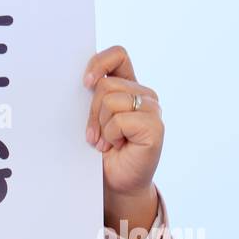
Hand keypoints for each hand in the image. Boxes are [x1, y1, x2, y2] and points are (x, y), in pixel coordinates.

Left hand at [83, 46, 163, 231]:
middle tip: (95, 135)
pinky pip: (120, 120)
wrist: (115, 183)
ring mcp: (152, 110)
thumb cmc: (102, 151)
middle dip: (92, 111)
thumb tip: (83, 80)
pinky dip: (111, 136)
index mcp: (129, 86)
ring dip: (101, 126)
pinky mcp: (155, 127)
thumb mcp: (94, 117)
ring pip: (111, 100)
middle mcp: (144, 94)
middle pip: (106, 84)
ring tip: (107, 142)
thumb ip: (93, 96)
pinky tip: (118, 147)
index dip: (99, 63)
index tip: (84, 83)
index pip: (118, 55)